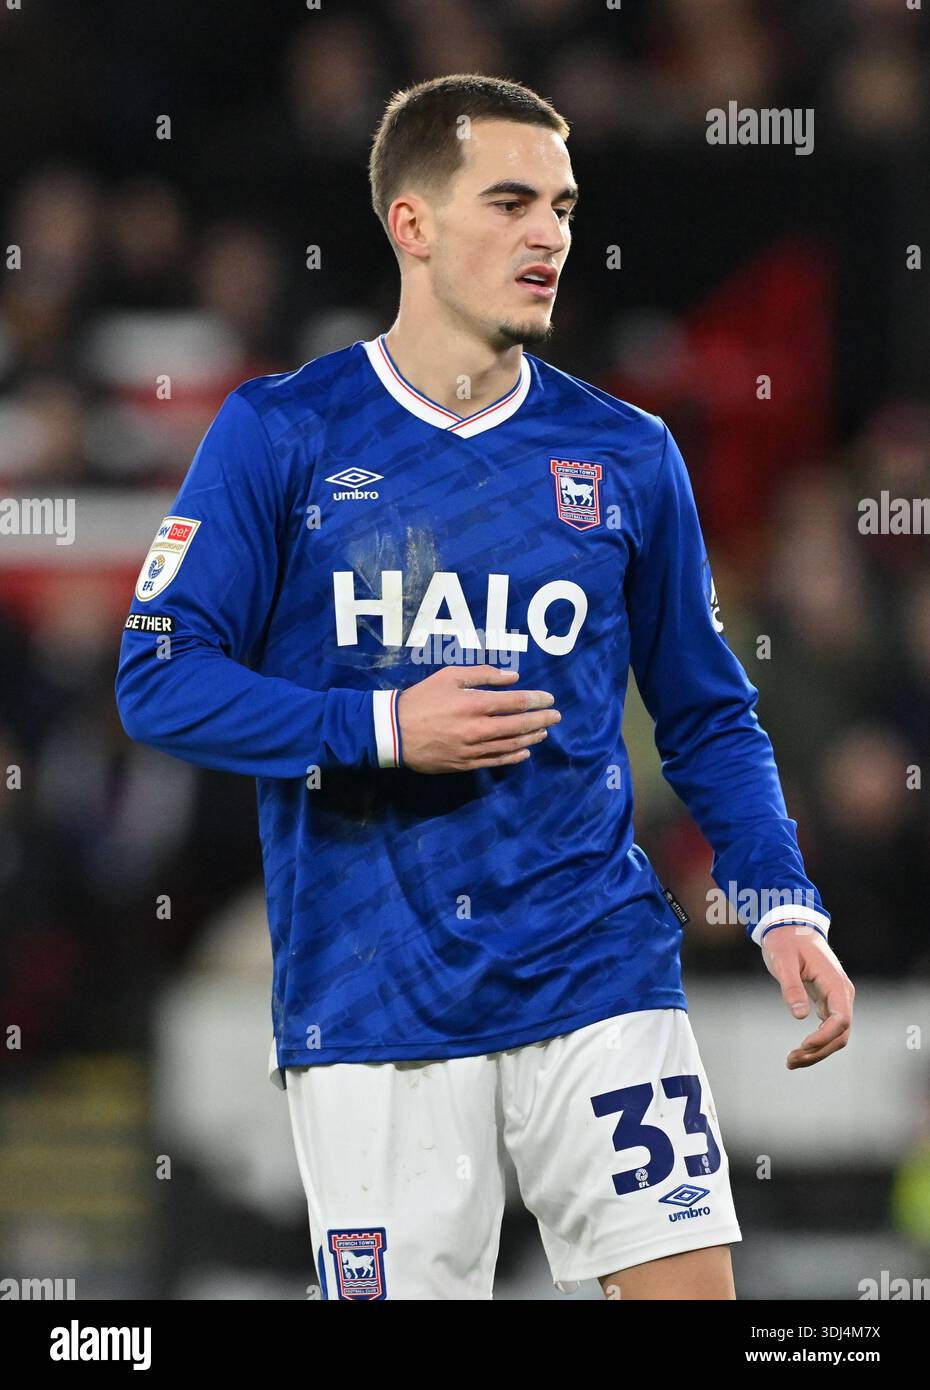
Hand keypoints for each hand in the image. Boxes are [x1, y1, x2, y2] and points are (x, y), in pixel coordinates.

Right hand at [395, 664, 560, 773]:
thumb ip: (482, 675)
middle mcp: (477, 728)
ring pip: (510, 745)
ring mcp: (472, 749)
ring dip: (531, 738)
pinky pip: (496, 761)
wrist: (394, 731)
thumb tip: (513, 677)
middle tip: (556, 716)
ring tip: (544, 731)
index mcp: (473, 704)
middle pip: (519, 725)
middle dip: (541, 720)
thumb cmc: (421, 699)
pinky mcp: (465, 764)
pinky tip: (524, 751)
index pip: (515, 702)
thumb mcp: (449, 676)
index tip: (549, 699)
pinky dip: (514, 757)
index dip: (536, 700)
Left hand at [760, 924, 854, 1068]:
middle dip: (819, 1051)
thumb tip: (799, 1017)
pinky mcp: (827, 1001)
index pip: (841, 1019)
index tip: (803, 1046)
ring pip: (836, 1034)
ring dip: (817, 1051)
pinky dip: (816, 1042)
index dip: (825, 1037)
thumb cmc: (785, 941)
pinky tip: (800, 1051)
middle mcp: (841, 993)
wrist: (790, 925)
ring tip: (791, 1061)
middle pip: (841, 1033)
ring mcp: (836, 998)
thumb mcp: (783, 961)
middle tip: (791, 1061)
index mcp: (835, 982)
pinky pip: (828, 1028)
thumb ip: (791, 988)